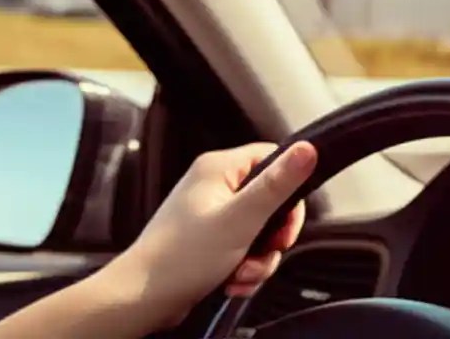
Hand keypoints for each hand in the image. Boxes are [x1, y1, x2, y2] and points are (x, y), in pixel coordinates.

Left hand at [99, 141, 317, 329]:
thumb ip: (277, 185)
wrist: (142, 299)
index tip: (287, 220)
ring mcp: (210, 213)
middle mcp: (214, 186)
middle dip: (272, 236)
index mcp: (219, 169)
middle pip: (270, 199)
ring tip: (242, 274)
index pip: (273, 159)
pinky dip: (245, 266)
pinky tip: (233, 281)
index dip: (288, 190)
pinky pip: (244, 246)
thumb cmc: (181, 258)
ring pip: (260, 229)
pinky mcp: (209, 238)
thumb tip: (307, 149)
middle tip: (266, 251)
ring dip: (259, 257)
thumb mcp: (241, 219)